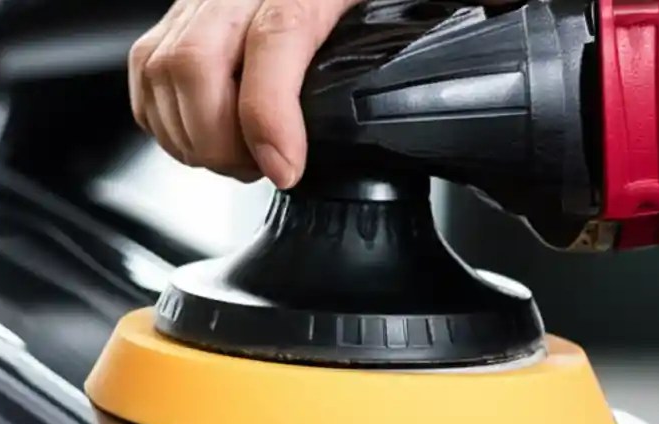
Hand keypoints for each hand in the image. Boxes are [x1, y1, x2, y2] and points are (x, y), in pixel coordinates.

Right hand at [129, 0, 515, 188]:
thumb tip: (510, 7)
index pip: (276, 39)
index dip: (269, 114)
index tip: (285, 170)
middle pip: (196, 60)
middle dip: (220, 140)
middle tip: (264, 171)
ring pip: (164, 68)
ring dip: (192, 136)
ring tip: (240, 161)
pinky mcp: (184, 15)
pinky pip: (148, 71)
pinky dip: (164, 120)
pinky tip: (205, 141)